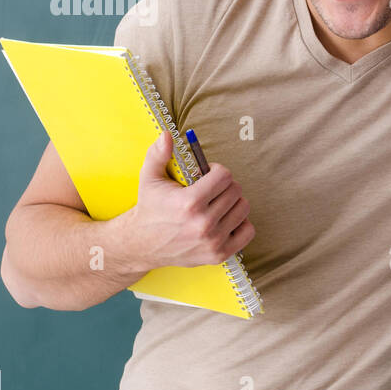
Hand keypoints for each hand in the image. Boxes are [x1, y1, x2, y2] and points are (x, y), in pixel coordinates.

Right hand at [124, 131, 255, 267]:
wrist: (141, 245)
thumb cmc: (150, 207)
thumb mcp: (149, 178)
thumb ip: (158, 154)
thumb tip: (168, 135)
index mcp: (189, 203)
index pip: (225, 176)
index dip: (217, 170)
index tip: (207, 174)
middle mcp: (203, 224)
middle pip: (236, 191)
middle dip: (225, 185)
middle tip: (211, 188)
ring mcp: (212, 241)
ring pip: (243, 208)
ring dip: (233, 202)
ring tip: (217, 203)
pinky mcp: (219, 254)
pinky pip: (248, 231)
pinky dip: (241, 223)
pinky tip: (225, 219)